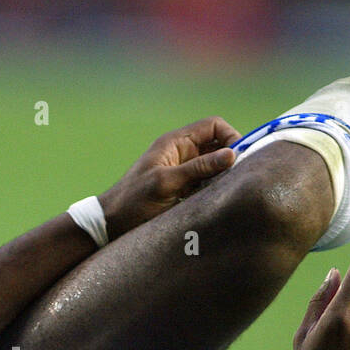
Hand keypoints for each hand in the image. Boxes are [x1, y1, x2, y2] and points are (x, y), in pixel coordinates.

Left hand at [98, 116, 241, 239]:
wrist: (111, 223)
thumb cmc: (133, 201)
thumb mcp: (166, 183)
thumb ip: (198, 168)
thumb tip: (232, 155)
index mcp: (175, 142)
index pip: (213, 126)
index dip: (230, 137)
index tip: (238, 158)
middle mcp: (181, 152)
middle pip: (217, 145)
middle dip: (230, 159)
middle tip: (237, 177)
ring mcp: (183, 170)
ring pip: (214, 166)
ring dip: (223, 176)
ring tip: (225, 190)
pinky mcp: (183, 188)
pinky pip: (206, 182)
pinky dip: (214, 189)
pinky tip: (214, 200)